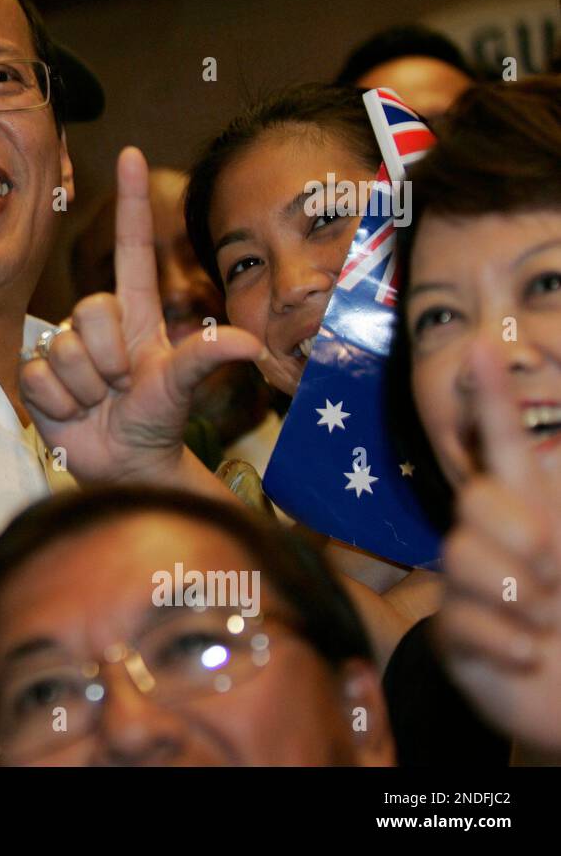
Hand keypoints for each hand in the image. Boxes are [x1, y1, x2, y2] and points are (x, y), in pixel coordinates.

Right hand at [19, 147, 263, 492]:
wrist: (123, 464)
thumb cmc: (158, 420)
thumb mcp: (182, 387)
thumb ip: (207, 358)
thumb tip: (249, 342)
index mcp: (136, 312)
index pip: (132, 246)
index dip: (131, 201)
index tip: (133, 154)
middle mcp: (98, 323)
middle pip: (93, 308)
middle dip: (110, 356)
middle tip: (122, 385)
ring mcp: (67, 348)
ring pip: (66, 348)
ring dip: (87, 386)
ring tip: (101, 401)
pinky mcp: (38, 376)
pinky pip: (39, 375)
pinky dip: (60, 401)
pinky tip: (74, 411)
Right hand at [435, 339, 560, 752]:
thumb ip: (558, 506)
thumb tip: (553, 464)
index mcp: (533, 513)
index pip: (500, 445)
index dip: (491, 398)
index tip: (484, 349)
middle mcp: (493, 540)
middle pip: (476, 502)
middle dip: (519, 535)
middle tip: (551, 575)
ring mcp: (467, 586)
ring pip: (462, 557)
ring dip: (517, 596)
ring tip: (543, 624)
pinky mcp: (453, 635)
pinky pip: (464, 620)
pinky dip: (507, 643)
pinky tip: (527, 655)